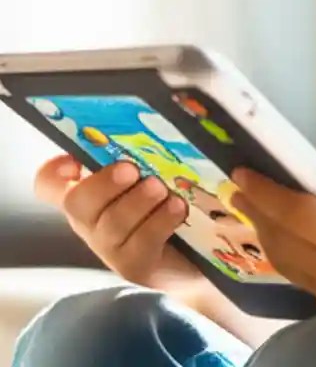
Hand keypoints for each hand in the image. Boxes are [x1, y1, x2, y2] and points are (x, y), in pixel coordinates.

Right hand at [34, 155, 201, 290]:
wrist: (198, 254)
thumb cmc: (170, 204)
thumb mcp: (155, 173)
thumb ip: (145, 154)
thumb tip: (164, 118)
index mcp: (88, 194)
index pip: (50, 185)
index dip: (53, 173)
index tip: (75, 162)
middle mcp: (91, 221)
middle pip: (76, 202)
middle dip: (103, 184)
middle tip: (131, 170)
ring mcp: (110, 247)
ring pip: (111, 223)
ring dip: (138, 202)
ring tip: (162, 189)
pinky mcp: (135, 266)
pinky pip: (141, 243)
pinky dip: (160, 221)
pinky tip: (178, 208)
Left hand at [231, 142, 315, 361]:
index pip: (296, 211)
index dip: (266, 191)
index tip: (244, 173)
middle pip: (280, 237)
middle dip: (255, 211)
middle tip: (238, 188)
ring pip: (283, 261)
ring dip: (265, 234)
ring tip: (254, 211)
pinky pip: (298, 277)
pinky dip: (285, 253)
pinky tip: (288, 241)